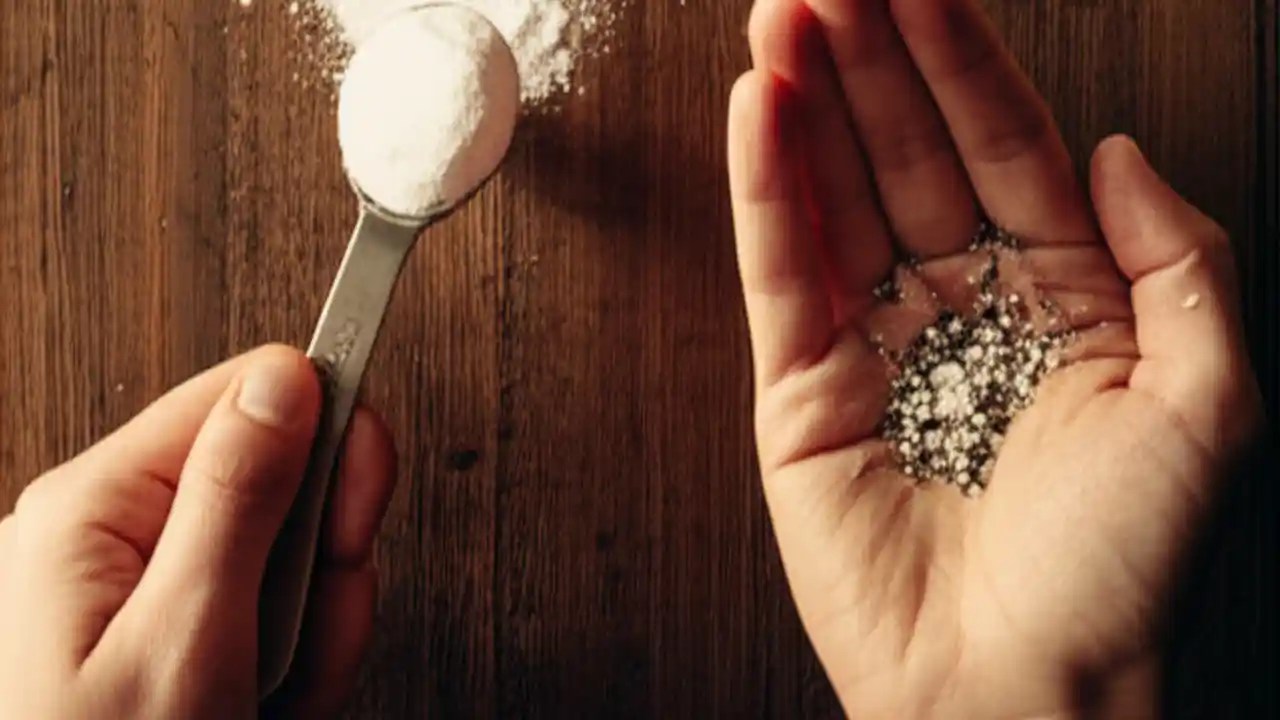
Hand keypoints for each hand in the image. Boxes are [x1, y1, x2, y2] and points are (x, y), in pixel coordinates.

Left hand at [0, 346, 396, 718]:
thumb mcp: (184, 641)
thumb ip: (238, 498)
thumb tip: (289, 378)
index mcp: (97, 506)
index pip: (248, 398)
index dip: (327, 440)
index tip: (361, 510)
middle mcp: (111, 531)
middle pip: (278, 483)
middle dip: (316, 566)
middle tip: (301, 639)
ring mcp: (140, 584)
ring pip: (285, 557)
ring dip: (304, 632)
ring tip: (267, 697)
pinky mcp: (168, 629)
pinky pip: (265, 611)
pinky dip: (285, 662)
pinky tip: (260, 705)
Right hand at [728, 1, 1261, 716]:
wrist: (1022, 691)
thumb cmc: (1125, 572)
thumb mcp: (1212, 403)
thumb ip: (1180, 259)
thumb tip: (1114, 149)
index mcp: (1066, 303)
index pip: (1006, 148)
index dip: (964, 62)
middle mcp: (966, 312)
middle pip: (910, 154)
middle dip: (870, 60)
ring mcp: (876, 345)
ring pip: (835, 197)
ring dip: (806, 103)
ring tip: (782, 17)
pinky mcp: (801, 389)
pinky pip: (780, 270)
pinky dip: (764, 188)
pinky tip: (756, 111)